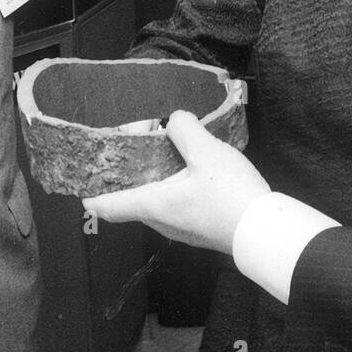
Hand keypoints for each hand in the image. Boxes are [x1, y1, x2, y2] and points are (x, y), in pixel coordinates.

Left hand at [83, 110, 267, 252]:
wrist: (264, 231)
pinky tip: (192, 171)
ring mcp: (180, 229)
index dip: (90, 193)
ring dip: (153, 182)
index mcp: (152, 204)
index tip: (86, 176)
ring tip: (165, 154)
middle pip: (129, 202)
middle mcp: (160, 221)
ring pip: (153, 205)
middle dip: (126, 176)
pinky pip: (174, 208)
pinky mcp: (199, 230)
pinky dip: (173, 190)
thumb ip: (185, 130)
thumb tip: (175, 120)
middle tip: (134, 148)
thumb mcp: (207, 152)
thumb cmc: (232, 195)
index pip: (105, 206)